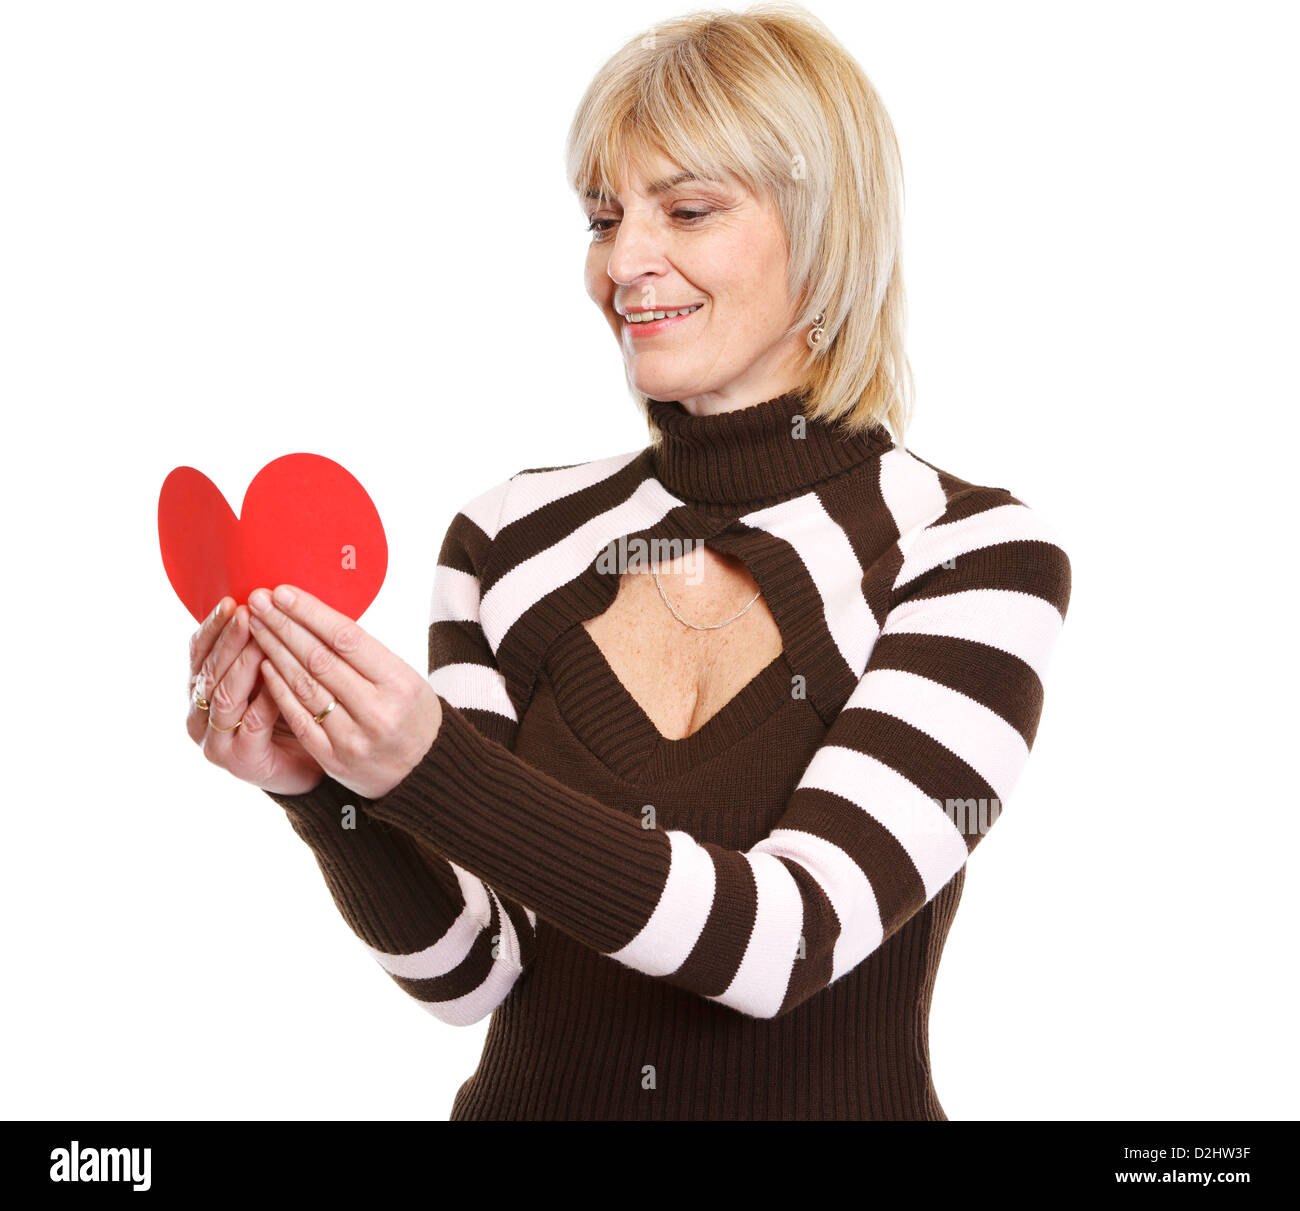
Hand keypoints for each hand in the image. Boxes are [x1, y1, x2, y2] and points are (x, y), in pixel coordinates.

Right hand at [186, 597, 325, 794]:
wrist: (303, 766)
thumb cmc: (286, 711)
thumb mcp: (268, 673)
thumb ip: (260, 645)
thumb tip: (271, 598)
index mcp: (201, 689)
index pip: (199, 651)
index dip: (213, 626)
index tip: (231, 600)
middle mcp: (200, 714)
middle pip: (209, 670)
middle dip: (229, 639)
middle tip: (247, 613)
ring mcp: (215, 740)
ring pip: (224, 696)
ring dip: (243, 665)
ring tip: (261, 639)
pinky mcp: (240, 760)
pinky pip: (252, 723)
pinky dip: (265, 698)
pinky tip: (278, 679)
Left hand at [245, 584, 442, 800]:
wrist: (424, 772)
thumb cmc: (413, 715)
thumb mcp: (406, 679)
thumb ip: (366, 656)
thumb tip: (314, 616)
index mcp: (400, 684)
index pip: (347, 639)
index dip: (310, 613)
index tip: (283, 592)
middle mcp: (377, 712)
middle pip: (319, 660)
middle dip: (284, 626)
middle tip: (258, 600)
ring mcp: (353, 739)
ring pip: (304, 686)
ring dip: (274, 651)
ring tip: (256, 626)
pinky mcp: (333, 759)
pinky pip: (299, 718)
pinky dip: (279, 689)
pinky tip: (264, 665)